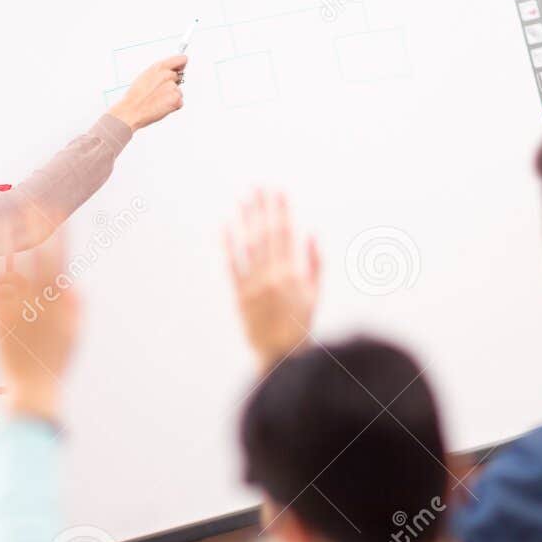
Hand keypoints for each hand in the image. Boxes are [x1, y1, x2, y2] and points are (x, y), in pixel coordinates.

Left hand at [0, 218, 79, 422]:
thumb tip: (73, 287)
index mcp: (58, 302)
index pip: (59, 257)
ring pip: (7, 263)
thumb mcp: (74, 335)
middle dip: (32, 227)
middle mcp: (35, 300)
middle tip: (29, 204)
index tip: (55, 213)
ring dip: (6, 238)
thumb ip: (76, 308)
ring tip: (3, 218)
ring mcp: (12, 307)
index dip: (57, 232)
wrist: (32, 390)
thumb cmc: (54, 364)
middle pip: (33, 254)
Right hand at [108, 54, 187, 131]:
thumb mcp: (145, 77)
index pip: (181, 59)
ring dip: (172, 97)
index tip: (181, 68)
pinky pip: (180, 102)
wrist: (131, 111)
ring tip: (158, 101)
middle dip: (173, 84)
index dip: (182, 65)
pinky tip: (162, 106)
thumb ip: (159, 72)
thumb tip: (168, 72)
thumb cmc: (135, 97)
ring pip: (179, 91)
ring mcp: (172, 87)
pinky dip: (174, 106)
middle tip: (160, 92)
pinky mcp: (176, 99)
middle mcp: (167, 75)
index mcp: (158, 67)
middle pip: (179, 78)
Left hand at [224, 190, 319, 367]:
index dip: (282, 211)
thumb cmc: (302, 322)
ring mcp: (254, 285)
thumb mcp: (315, 293)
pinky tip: (226, 227)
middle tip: (258, 187)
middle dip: (263, 209)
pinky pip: (233, 266)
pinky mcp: (240, 295)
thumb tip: (310, 234)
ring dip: (246, 221)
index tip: (279, 192)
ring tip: (244, 200)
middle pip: (266, 235)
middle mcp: (272, 276)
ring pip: (249, 246)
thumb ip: (314, 263)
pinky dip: (229, 245)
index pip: (286, 235)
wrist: (281, 354)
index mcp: (292, 274)